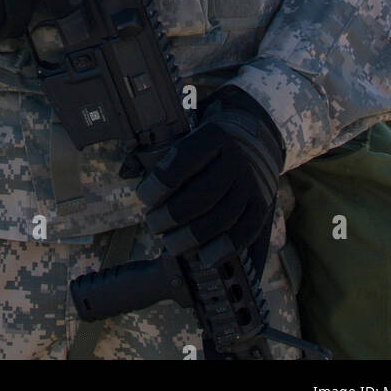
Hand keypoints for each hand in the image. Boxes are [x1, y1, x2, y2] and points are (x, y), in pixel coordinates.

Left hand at [135, 86, 283, 268]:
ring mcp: (251, 183)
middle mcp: (236, 160)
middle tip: (154, 224)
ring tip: (171, 244)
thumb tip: (129, 169)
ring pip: (223, 218)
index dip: (159, 184)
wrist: (254, 136)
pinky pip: (245, 232)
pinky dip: (224, 248)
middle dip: (172, 216)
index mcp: (214, 136)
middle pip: (203, 195)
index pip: (183, 161)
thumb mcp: (189, 133)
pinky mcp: (261, 205)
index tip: (144, 197)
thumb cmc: (208, 142)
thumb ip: (164, 152)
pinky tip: (205, 257)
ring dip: (192, 237)